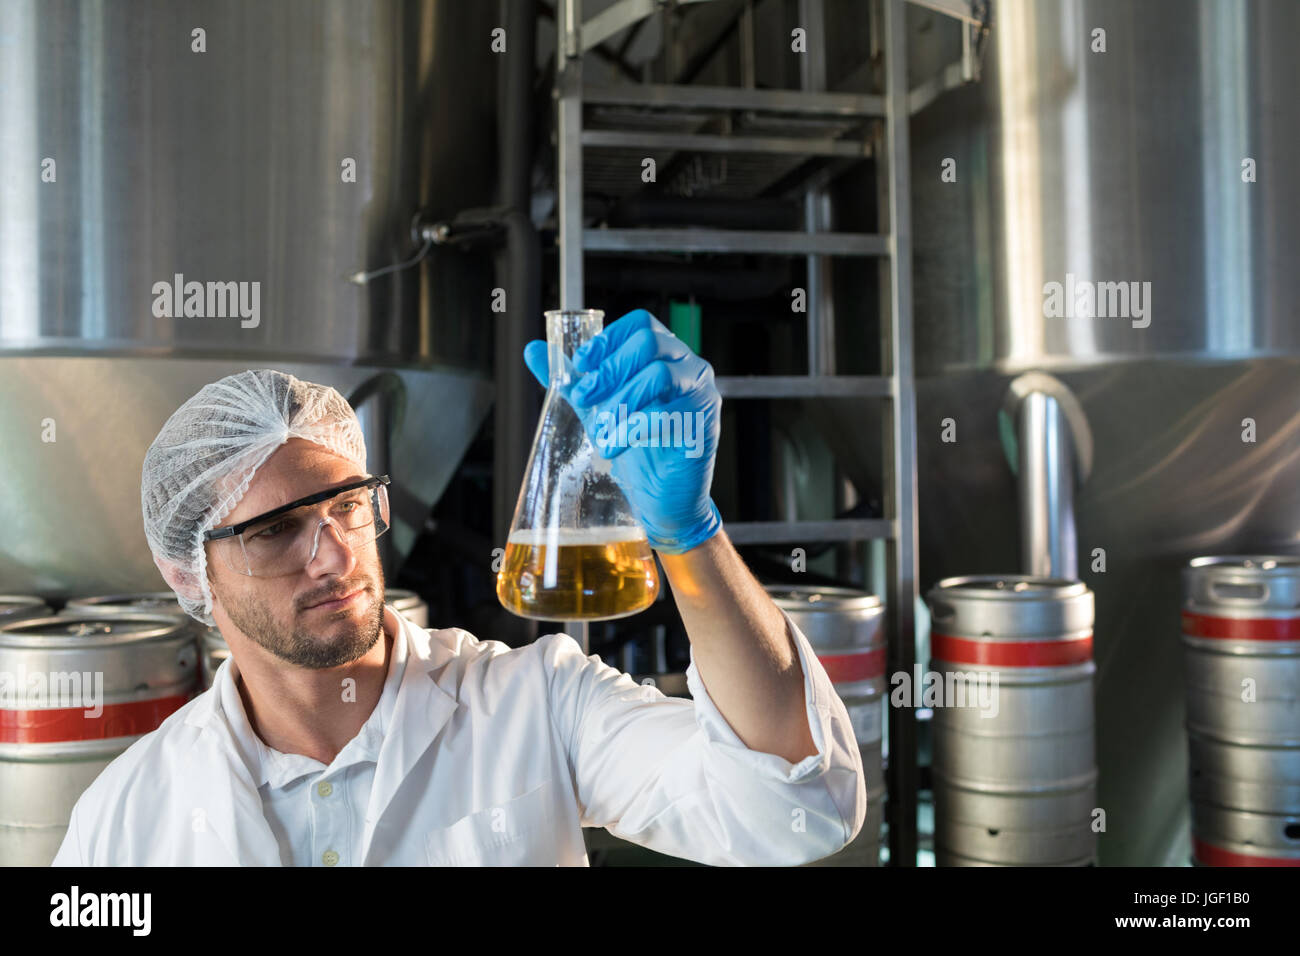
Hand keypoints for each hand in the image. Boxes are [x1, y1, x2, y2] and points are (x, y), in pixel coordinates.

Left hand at [522, 309, 722, 554]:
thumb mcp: (598, 407)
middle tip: (584, 397)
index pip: (642, 324)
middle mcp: (689, 368)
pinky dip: (630, 430)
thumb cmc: (639, 448)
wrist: (664, 496)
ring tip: (601, 429)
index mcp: (666, 356)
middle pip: (649, 344)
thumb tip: (533, 350)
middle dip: (609, 370)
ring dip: (619, 402)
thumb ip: (572, 379)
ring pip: (659, 376)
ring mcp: (700, 395)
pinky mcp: (703, 425)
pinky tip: (612, 447)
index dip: (608, 338)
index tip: (581, 363)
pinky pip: (665, 416)